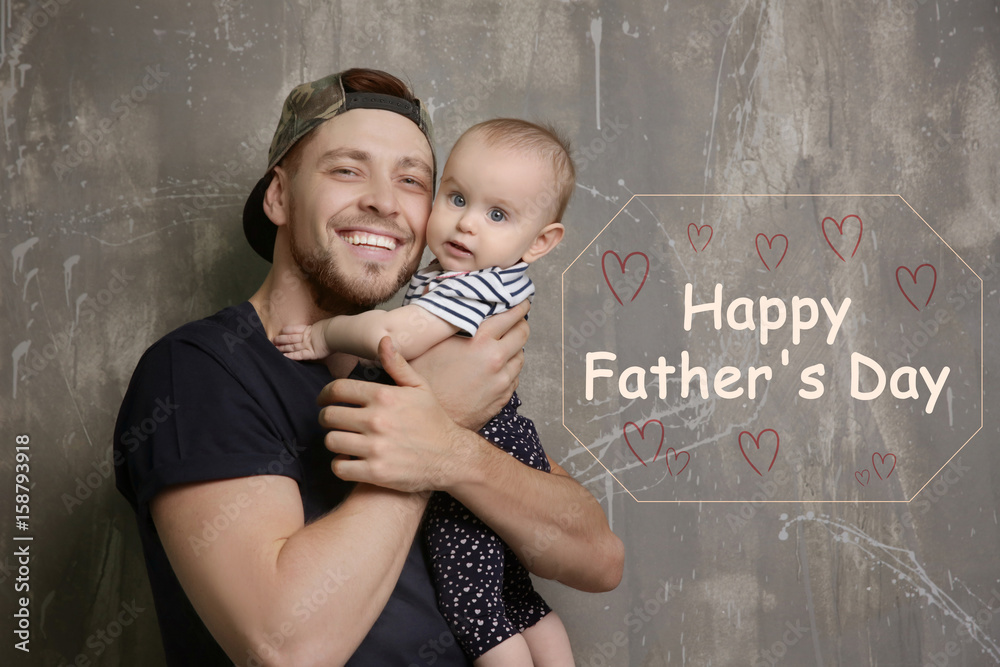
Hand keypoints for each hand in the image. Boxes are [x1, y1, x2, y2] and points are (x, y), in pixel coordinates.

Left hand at [274, 322, 330, 359]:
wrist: (336, 333)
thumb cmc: (334, 328)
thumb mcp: (327, 324)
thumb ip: (324, 325)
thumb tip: (328, 323)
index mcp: (310, 329)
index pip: (295, 329)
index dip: (287, 330)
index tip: (281, 331)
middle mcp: (307, 337)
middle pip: (291, 338)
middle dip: (281, 339)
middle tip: (273, 340)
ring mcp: (308, 345)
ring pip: (292, 346)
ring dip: (283, 348)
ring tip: (275, 349)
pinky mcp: (311, 353)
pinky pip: (299, 355)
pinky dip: (292, 356)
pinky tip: (284, 357)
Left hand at [317, 337, 465, 492]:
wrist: (452, 457)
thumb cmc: (433, 421)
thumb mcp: (420, 388)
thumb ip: (397, 365)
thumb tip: (383, 340)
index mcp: (384, 396)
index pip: (337, 389)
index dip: (325, 394)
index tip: (324, 400)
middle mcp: (377, 420)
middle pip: (329, 416)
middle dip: (326, 417)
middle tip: (332, 421)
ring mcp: (375, 447)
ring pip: (331, 441)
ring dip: (334, 441)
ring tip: (342, 440)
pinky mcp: (375, 472)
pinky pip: (339, 467)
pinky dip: (340, 464)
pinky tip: (349, 460)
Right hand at [411, 300, 529, 429]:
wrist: (429, 420)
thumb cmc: (425, 380)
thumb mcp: (433, 344)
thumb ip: (450, 324)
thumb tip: (458, 305)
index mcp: (479, 340)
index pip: (511, 314)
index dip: (518, 305)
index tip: (521, 301)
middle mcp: (496, 358)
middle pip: (522, 332)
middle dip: (520, 324)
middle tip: (515, 320)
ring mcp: (502, 379)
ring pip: (521, 355)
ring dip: (514, 348)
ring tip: (502, 346)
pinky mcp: (503, 396)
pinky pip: (515, 376)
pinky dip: (509, 369)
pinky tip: (496, 368)